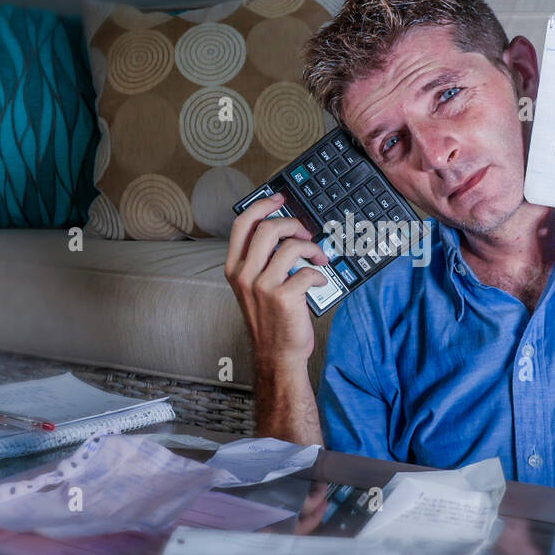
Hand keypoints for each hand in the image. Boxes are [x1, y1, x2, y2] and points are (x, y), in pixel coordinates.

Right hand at [224, 194, 329, 365]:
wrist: (276, 355)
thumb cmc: (269, 321)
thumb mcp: (253, 288)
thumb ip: (261, 261)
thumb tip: (284, 234)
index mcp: (235, 269)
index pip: (242, 224)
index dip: (262, 205)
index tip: (278, 198)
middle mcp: (245, 276)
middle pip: (268, 228)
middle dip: (293, 223)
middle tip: (305, 231)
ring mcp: (263, 286)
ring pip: (291, 246)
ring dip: (311, 248)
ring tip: (319, 257)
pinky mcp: (284, 297)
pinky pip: (308, 271)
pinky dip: (319, 273)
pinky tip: (318, 281)